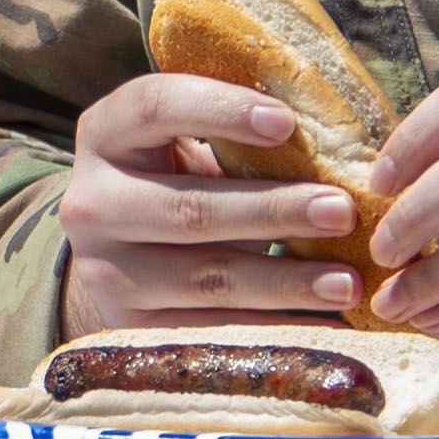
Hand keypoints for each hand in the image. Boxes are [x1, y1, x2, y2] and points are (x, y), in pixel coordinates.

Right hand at [58, 73, 365, 334]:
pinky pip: (211, 331)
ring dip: (284, 281)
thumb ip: (236, 135)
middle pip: (189, 208)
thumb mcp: (185, 147)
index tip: (286, 122)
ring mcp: (104, 271)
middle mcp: (91, 204)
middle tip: (342, 211)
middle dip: (274, 210)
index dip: (219, 110)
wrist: (116, 258)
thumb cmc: (176, 182)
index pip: (154, 107)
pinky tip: (323, 325)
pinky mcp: (130, 327)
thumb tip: (336, 133)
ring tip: (346, 282)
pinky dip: (272, 329)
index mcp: (105, 135)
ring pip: (206, 277)